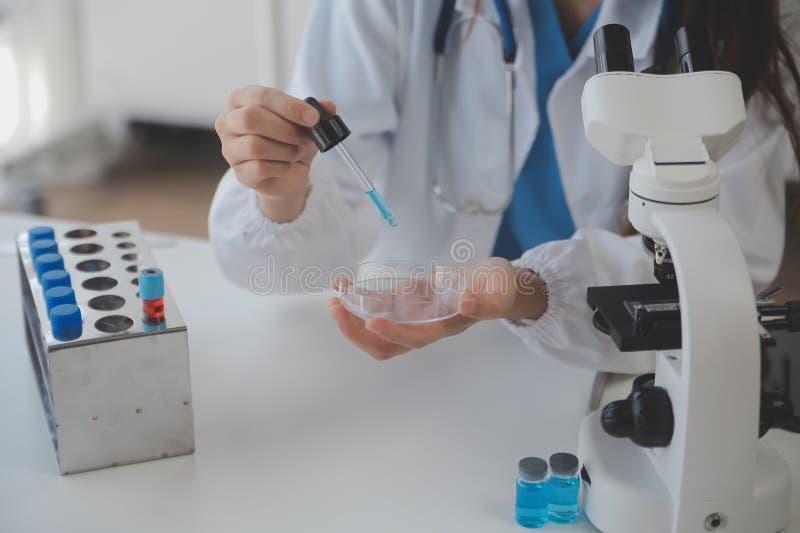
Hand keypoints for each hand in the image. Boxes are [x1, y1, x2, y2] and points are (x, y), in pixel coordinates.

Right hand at [214, 85, 335, 221]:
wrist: (288, 173)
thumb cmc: (289, 140)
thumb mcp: (305, 123)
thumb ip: (315, 111)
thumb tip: (328, 106)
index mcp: (241, 100)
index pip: (262, 96)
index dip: (289, 106)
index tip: (313, 117)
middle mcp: (229, 122)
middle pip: (251, 118)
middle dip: (286, 129)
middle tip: (305, 137)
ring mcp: (230, 149)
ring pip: (255, 145)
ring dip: (286, 150)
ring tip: (296, 152)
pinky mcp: (239, 173)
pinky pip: (260, 168)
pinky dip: (281, 167)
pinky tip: (286, 166)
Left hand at [327, 257, 547, 360]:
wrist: (496, 283)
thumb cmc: (498, 289)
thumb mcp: (499, 293)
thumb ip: (486, 301)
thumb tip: (468, 302)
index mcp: (444, 327)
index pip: (414, 339)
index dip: (393, 333)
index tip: (372, 321)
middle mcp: (424, 327)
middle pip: (385, 345)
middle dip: (358, 331)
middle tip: (337, 309)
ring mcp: (412, 316)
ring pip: (375, 328)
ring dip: (352, 316)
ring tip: (335, 296)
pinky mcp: (405, 301)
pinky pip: (377, 305)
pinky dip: (358, 297)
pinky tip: (344, 283)